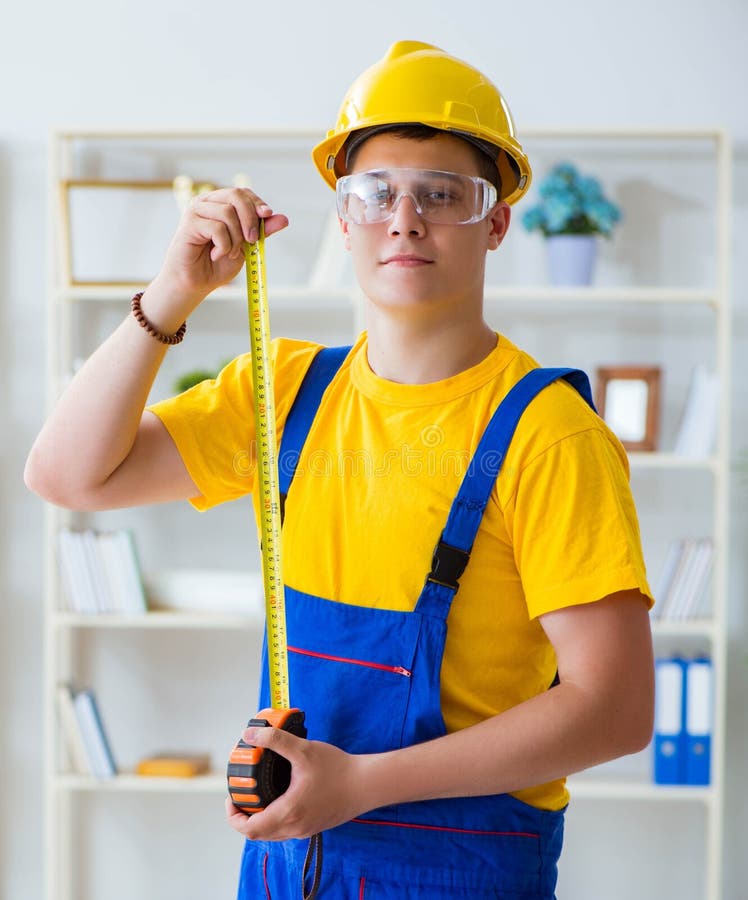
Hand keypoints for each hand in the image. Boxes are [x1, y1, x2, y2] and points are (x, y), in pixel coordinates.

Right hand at [146, 187, 288, 325]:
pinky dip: (224, 246)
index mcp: (220, 203)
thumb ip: (262, 231)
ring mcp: (196, 210)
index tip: (268, 216)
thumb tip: (284, 218)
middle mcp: (207, 202)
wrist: (196, 283)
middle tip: (252, 240)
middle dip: (251, 218)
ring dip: (236, 238)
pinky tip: (216, 255)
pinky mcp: (189, 222)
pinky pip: (217, 228)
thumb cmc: (217, 264)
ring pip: (228, 213)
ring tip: (229, 253)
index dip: (257, 203)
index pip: (243, 192)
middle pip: (236, 195)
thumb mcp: (246, 246)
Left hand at [225, 725, 369, 840]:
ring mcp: (305, 829)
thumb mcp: (303, 749)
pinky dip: (275, 818)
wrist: (367, 783)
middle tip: (242, 795)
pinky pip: (285, 830)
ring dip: (259, 819)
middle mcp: (294, 827)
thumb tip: (250, 735)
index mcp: (288, 812)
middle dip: (244, 816)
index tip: (231, 798)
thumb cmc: (338, 769)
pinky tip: (280, 797)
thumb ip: (275, 740)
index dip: (233, 816)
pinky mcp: (314, 826)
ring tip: (258, 795)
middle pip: (258, 833)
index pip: (249, 829)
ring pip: (272, 833)